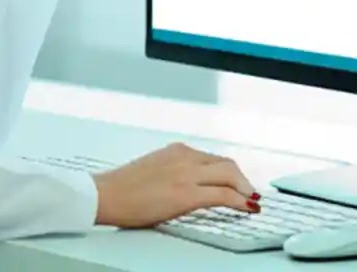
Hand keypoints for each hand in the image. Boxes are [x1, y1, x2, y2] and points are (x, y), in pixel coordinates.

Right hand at [91, 142, 260, 227]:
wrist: (105, 195)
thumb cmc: (122, 188)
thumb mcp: (153, 169)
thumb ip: (173, 171)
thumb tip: (189, 186)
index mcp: (176, 150)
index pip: (213, 158)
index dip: (231, 172)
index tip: (237, 181)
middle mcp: (184, 157)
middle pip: (227, 164)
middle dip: (243, 179)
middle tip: (249, 192)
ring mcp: (186, 174)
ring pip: (230, 175)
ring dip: (245, 189)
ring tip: (251, 200)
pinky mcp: (186, 194)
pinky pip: (223, 195)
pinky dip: (241, 201)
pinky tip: (247, 207)